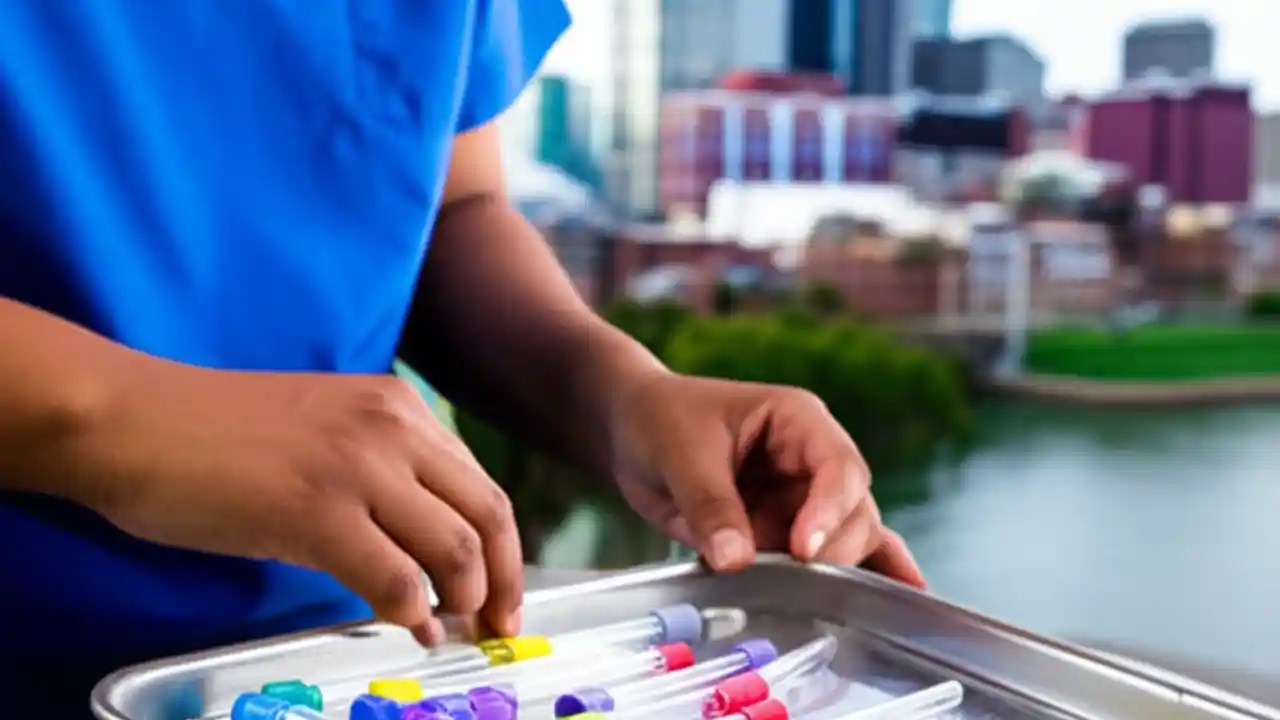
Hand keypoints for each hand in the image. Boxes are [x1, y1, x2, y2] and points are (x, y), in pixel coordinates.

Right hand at [66, 358, 520, 643]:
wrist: (135, 419)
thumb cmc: (218, 434)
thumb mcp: (327, 430)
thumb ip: (385, 470)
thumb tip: (428, 546)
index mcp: (399, 407)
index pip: (481, 486)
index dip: (504, 550)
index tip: (504, 594)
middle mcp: (393, 428)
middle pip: (487, 517)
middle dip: (504, 582)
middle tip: (497, 627)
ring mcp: (358, 467)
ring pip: (454, 549)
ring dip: (463, 601)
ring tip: (445, 628)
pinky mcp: (316, 511)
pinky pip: (396, 577)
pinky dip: (412, 613)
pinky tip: (405, 627)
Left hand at [609, 372, 925, 587]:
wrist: (633, 430)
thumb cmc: (660, 421)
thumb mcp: (679, 454)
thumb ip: (709, 505)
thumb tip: (736, 560)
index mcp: (797, 421)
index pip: (837, 465)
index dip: (830, 509)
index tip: (805, 550)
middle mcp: (813, 459)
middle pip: (854, 508)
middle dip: (833, 548)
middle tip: (796, 580)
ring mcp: (806, 497)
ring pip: (850, 537)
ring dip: (838, 568)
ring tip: (829, 603)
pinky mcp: (790, 530)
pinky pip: (837, 550)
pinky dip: (868, 570)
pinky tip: (904, 596)